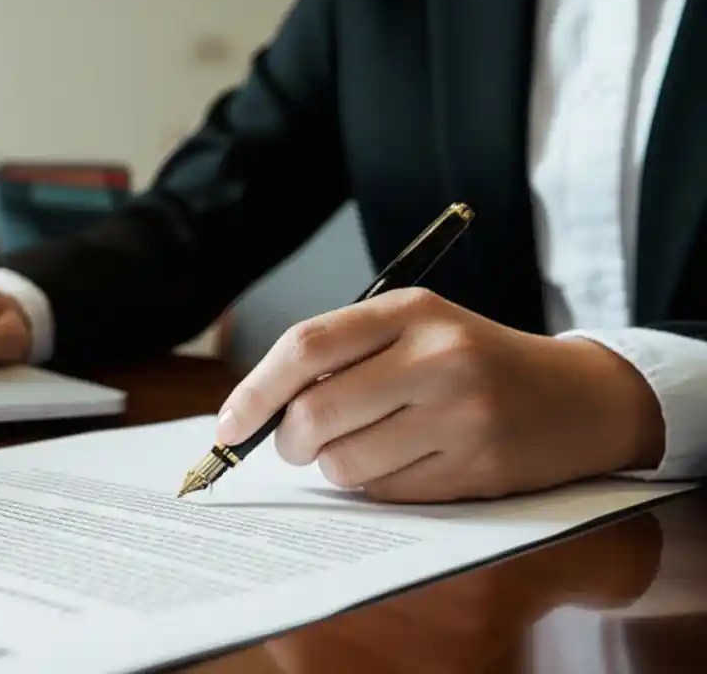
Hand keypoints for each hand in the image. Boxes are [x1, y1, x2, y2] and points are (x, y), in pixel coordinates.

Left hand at [216, 288, 664, 501]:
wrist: (578, 397)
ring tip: (367, 445)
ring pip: (343, 464)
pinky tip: (406, 462)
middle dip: (287, 442)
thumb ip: (341, 357)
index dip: (253, 392)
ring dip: (335, 467)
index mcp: (410, 311)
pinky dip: (376, 486)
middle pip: (313, 415)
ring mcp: (459, 415)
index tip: (226, 426)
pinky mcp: (475, 468)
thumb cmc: (472, 362)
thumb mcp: (414, 330)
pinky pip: (384, 493)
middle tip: (295, 444)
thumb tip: (253, 413)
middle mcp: (436, 357)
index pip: (305, 348)